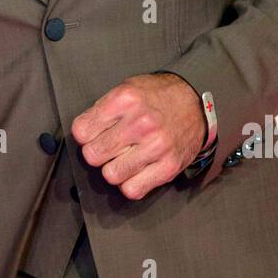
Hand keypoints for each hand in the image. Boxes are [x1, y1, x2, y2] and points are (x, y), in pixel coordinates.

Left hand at [71, 73, 207, 198]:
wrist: (195, 105)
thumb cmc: (157, 97)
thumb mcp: (127, 88)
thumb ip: (103, 109)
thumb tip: (82, 134)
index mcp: (126, 99)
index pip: (81, 131)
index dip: (84, 135)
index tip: (92, 134)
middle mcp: (141, 123)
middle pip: (93, 154)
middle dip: (96, 152)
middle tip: (108, 147)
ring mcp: (156, 146)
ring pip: (111, 174)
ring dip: (113, 169)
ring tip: (123, 158)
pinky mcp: (168, 167)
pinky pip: (133, 189)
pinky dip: (130, 183)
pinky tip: (135, 170)